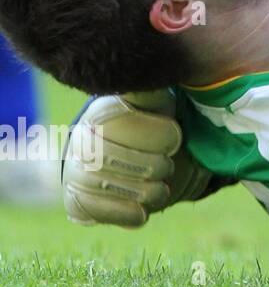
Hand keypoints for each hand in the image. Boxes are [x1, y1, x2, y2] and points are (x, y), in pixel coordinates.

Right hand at [62, 90, 213, 227]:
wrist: (146, 159)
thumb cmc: (158, 125)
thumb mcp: (161, 104)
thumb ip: (155, 92)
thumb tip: (151, 74)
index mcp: (102, 112)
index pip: (118, 122)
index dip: (152, 134)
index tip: (176, 139)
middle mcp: (80, 139)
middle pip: (105, 156)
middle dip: (147, 166)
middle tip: (169, 168)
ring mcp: (74, 170)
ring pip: (98, 184)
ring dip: (138, 191)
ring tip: (161, 189)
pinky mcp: (76, 199)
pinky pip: (91, 209)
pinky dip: (121, 213)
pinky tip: (143, 213)